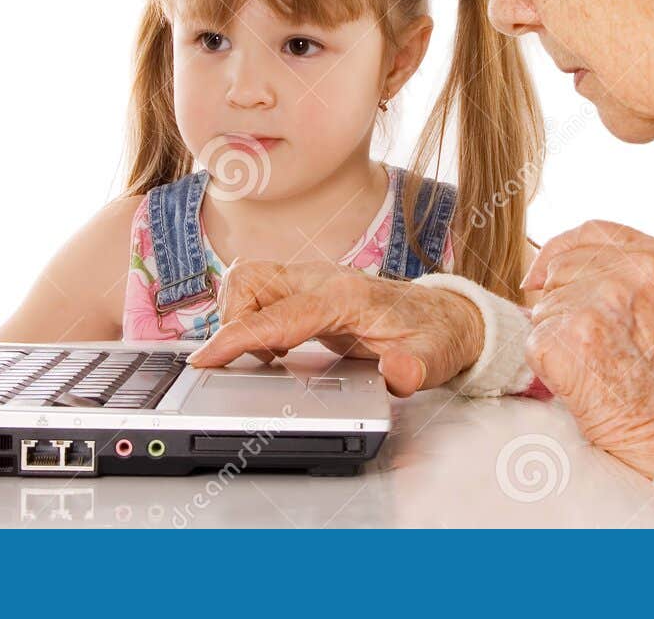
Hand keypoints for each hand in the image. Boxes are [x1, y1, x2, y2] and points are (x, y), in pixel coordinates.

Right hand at [186, 260, 484, 396]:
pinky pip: (260, 292)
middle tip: (242, 362)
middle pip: (250, 279)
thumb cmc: (436, 335)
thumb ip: (415, 369)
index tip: (206, 358)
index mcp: (346, 296)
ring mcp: (312, 280)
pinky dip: (250, 317)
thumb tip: (397, 373)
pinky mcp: (306, 289)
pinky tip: (269, 349)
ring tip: (258, 356)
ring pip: (249, 280)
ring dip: (238, 316)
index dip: (236, 336)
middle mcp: (323, 279)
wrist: (447, 316)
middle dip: (231, 319)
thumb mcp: (434, 359)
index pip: (277, 313)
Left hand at [523, 220, 653, 479]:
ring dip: (558, 330)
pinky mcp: (565, 338)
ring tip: (597, 359)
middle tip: (597, 339)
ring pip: (545, 303)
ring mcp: (596, 304)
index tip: (546, 272)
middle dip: (565, 297)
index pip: (591, 230)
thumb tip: (545, 267)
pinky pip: (535, 335)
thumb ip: (624, 267)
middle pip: (562, 266)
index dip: (563, 249)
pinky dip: (548, 358)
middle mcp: (631, 273)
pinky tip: (581, 376)